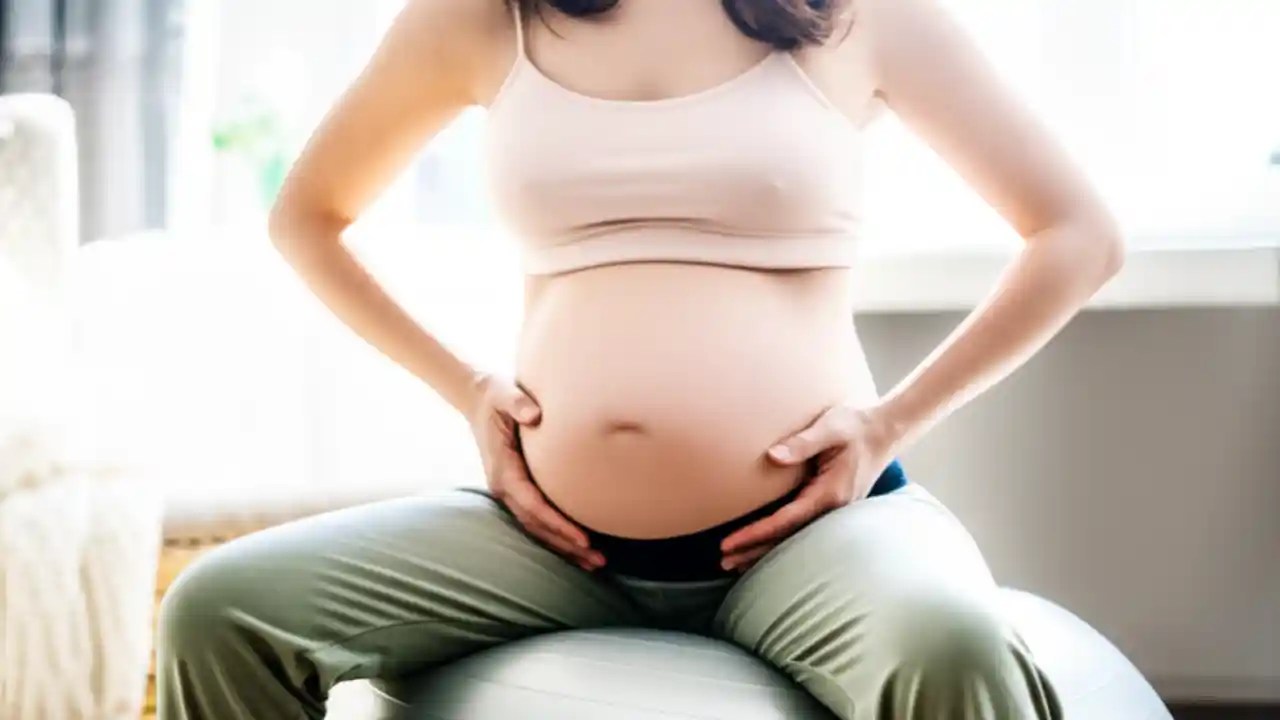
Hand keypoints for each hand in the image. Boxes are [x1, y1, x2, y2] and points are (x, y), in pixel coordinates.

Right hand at [466, 373, 604, 571]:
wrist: (478, 397)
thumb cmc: (496, 395)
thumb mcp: (504, 392)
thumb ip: (517, 402)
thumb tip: (533, 415)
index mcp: (503, 470)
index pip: (533, 505)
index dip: (557, 523)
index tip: (582, 537)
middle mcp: (504, 487)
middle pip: (537, 525)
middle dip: (566, 545)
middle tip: (597, 561)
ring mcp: (510, 490)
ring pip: (537, 528)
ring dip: (564, 547)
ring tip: (594, 563)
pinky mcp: (517, 489)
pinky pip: (537, 518)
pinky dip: (557, 535)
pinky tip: (579, 545)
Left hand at [720, 403, 897, 571]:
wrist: (885, 431)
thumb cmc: (855, 426)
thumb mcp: (830, 427)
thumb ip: (802, 442)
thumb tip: (772, 456)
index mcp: (830, 494)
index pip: (785, 521)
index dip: (755, 534)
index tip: (729, 543)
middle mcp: (833, 509)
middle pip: (788, 539)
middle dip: (755, 552)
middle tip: (723, 562)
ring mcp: (834, 511)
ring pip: (795, 539)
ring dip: (765, 551)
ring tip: (736, 564)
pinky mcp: (831, 507)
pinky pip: (801, 530)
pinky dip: (780, 541)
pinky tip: (763, 546)